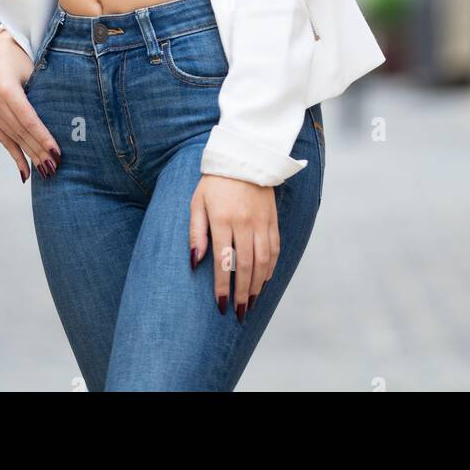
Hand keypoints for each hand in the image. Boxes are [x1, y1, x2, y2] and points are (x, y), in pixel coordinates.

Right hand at [0, 29, 60, 181]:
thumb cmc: (22, 55)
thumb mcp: (34, 68)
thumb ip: (44, 91)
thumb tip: (64, 115)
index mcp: (6, 89)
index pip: (28, 120)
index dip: (43, 138)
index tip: (57, 152)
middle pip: (21, 133)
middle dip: (39, 152)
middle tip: (56, 168)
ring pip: (13, 139)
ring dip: (30, 157)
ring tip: (46, 172)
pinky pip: (3, 140)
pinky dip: (15, 156)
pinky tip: (26, 173)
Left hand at [190, 175, 278, 317]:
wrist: (244, 157)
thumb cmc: (215, 182)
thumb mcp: (197, 202)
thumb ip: (196, 232)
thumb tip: (195, 262)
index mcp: (223, 219)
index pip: (223, 260)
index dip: (222, 285)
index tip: (221, 305)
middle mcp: (244, 222)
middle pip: (245, 265)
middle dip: (242, 292)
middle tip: (239, 312)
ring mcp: (261, 221)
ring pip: (263, 260)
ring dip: (257, 284)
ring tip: (251, 302)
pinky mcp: (272, 219)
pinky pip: (275, 249)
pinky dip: (271, 268)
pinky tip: (264, 280)